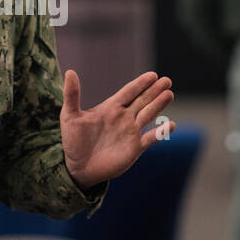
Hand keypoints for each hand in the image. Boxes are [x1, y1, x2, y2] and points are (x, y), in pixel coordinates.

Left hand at [60, 69, 174, 188]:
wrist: (78, 167)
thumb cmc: (73, 141)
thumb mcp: (69, 116)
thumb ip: (72, 95)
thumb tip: (70, 72)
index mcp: (111, 107)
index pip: (129, 91)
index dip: (140, 83)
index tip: (152, 75)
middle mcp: (124, 117)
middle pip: (143, 100)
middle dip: (154, 91)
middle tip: (167, 81)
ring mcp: (131, 132)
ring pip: (148, 115)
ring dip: (159, 105)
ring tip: (169, 94)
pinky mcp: (135, 148)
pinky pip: (151, 138)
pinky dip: (161, 132)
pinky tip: (170, 124)